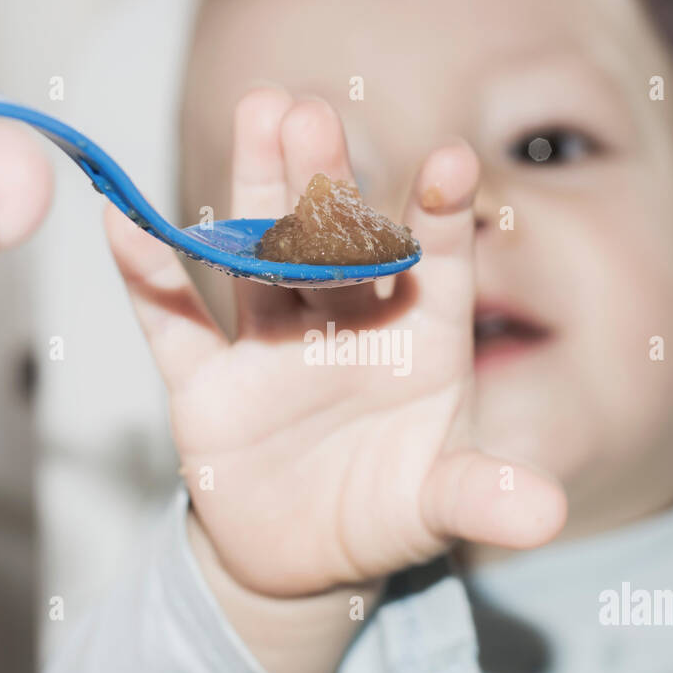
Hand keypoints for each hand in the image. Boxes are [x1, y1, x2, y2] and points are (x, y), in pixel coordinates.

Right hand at [107, 88, 565, 598]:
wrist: (305, 559)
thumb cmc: (388, 510)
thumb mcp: (440, 506)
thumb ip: (485, 498)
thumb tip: (548, 514)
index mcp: (416, 341)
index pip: (432, 269)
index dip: (439, 218)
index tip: (451, 163)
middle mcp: (344, 326)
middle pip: (336, 245)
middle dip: (327, 184)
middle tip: (313, 113)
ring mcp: (272, 349)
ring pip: (260, 260)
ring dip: (254, 191)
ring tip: (255, 114)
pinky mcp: (208, 388)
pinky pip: (174, 327)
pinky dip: (148, 279)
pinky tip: (123, 219)